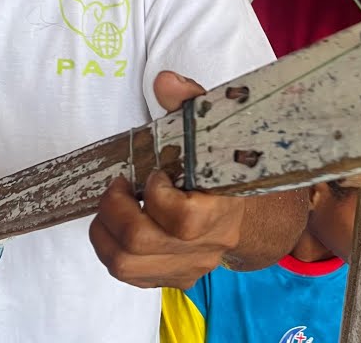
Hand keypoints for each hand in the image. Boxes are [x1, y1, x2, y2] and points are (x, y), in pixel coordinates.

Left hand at [88, 71, 245, 288]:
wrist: (256, 215)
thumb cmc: (230, 167)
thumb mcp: (218, 127)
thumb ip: (191, 102)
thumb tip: (164, 81)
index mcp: (223, 209)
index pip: (183, 220)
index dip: (156, 196)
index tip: (155, 174)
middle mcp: (205, 246)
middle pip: (140, 243)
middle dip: (114, 209)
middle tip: (118, 186)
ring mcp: (188, 267)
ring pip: (125, 265)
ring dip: (104, 231)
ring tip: (112, 204)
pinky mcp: (172, 278)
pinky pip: (127, 273)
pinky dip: (110, 247)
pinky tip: (119, 222)